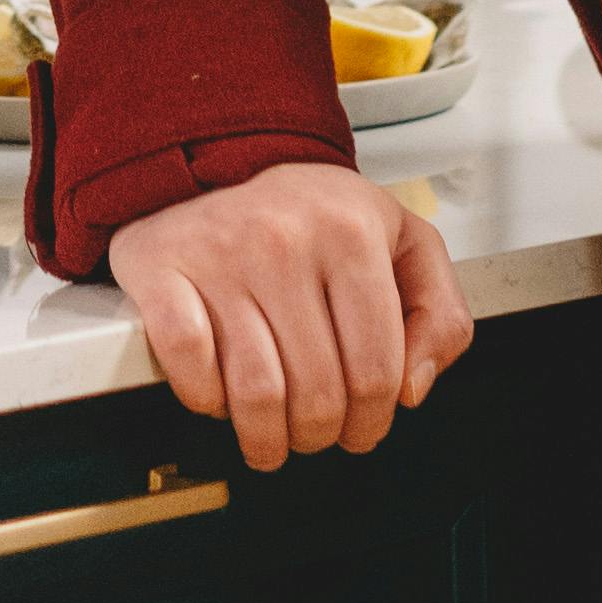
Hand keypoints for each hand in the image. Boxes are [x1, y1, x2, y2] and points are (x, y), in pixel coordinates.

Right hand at [107, 163, 475, 472]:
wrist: (216, 164)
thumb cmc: (314, 218)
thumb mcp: (404, 244)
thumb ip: (440, 314)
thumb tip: (412, 390)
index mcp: (352, 229)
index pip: (377, 369)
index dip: (374, 420)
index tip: (362, 429)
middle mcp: (284, 236)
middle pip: (317, 392)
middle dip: (320, 435)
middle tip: (316, 435)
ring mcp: (219, 252)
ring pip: (255, 393)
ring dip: (266, 438)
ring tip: (273, 438)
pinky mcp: (161, 268)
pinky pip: (189, 366)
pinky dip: (206, 399)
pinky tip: (221, 397)